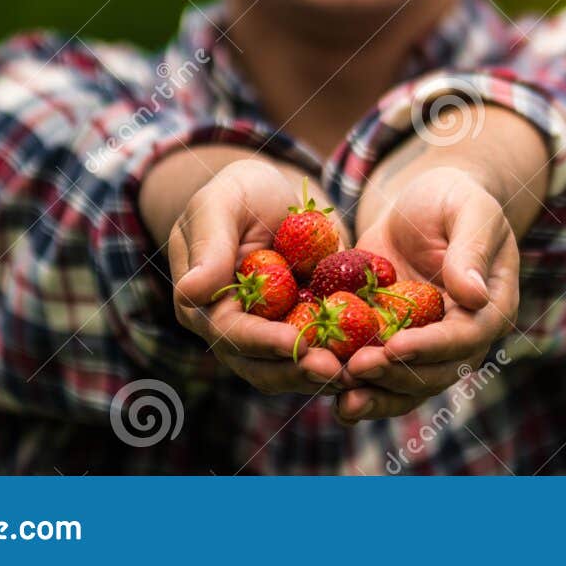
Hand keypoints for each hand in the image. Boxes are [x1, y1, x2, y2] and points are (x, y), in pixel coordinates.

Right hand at [165, 157, 347, 394]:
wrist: (275, 192)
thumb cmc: (239, 190)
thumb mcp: (220, 205)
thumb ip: (209, 246)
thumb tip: (192, 292)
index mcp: (202, 305)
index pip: (230, 334)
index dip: (263, 343)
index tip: (296, 345)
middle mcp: (233, 328)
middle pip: (262, 364)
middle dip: (299, 371)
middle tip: (336, 372)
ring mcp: (268, 333)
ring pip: (292, 368)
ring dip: (323, 374)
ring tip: (358, 373)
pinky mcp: (302, 328)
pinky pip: (322, 350)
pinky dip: (344, 357)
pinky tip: (373, 357)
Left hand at [338, 166, 520, 421]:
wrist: (420, 204)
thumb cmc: (452, 198)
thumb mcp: (469, 209)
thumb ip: (473, 248)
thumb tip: (474, 296)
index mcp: (491, 306)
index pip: (466, 338)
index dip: (431, 347)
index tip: (395, 346)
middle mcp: (462, 336)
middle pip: (435, 373)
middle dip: (395, 375)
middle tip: (356, 368)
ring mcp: (427, 345)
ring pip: (407, 386)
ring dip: (375, 394)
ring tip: (341, 395)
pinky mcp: (394, 344)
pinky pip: (380, 375)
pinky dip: (356, 387)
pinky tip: (327, 389)